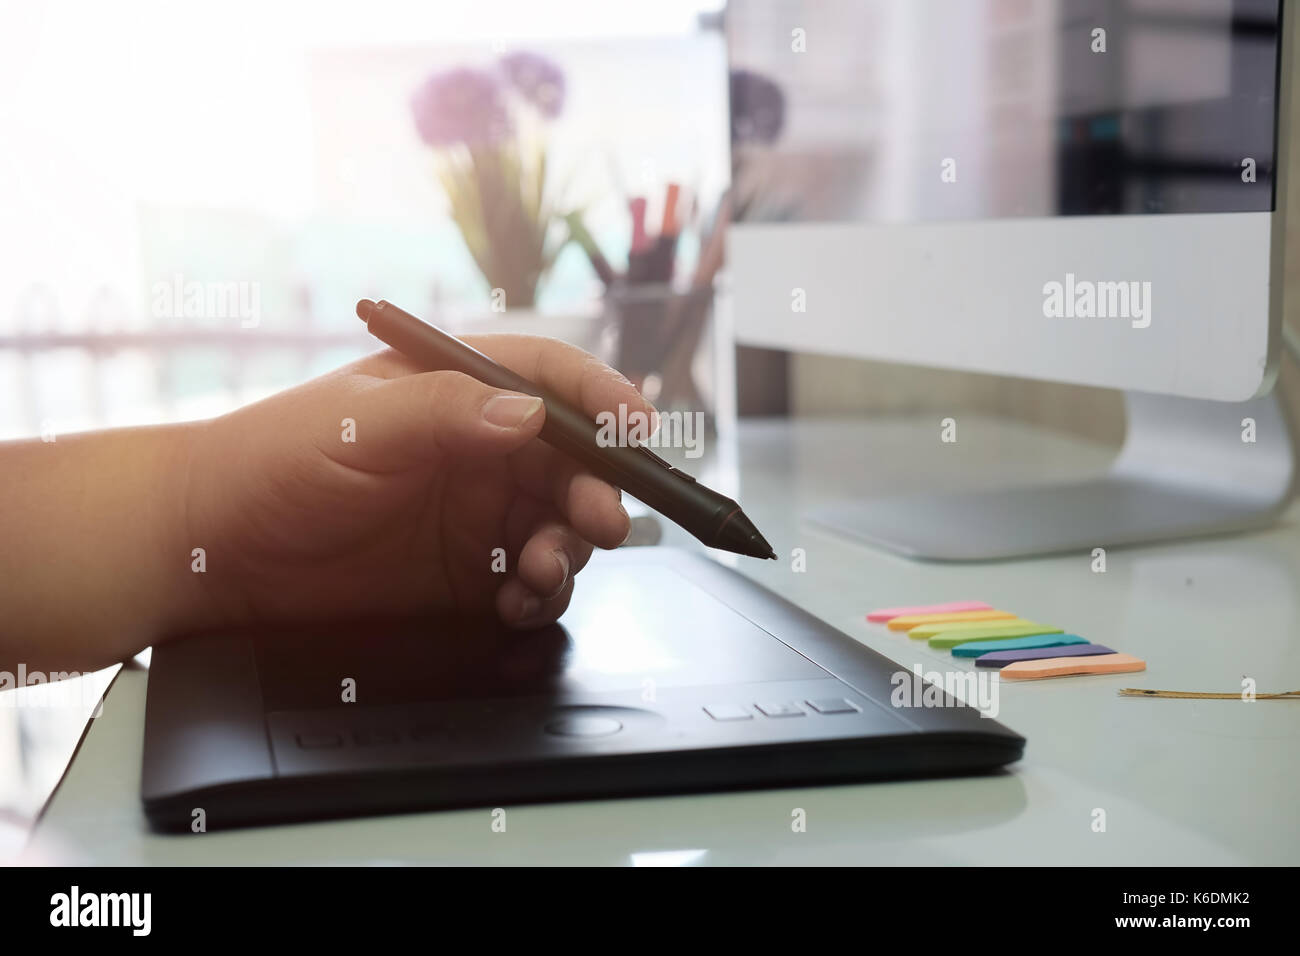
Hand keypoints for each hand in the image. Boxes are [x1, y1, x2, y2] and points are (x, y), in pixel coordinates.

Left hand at [184, 337, 654, 630]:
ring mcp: (475, 513)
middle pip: (574, 462)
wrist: (212, 552)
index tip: (637, 431)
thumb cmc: (271, 461)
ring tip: (541, 572)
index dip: (603, 400)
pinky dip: (539, 594)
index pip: (553, 380)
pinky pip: (530, 582)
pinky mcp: (465, 573)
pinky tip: (517, 601)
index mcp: (459, 392)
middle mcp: (479, 449)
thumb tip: (530, 415)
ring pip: (561, 526)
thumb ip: (445, 414)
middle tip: (600, 523)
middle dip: (598, 491)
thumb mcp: (360, 424)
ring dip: (570, 551)